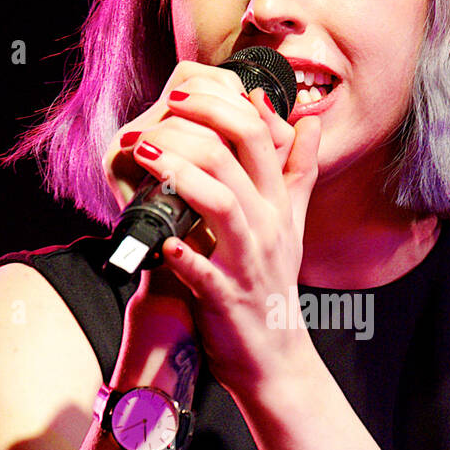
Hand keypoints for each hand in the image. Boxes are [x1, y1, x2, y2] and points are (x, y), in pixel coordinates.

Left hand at [103, 61, 321, 398]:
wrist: (274, 356)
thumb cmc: (271, 285)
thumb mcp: (292, 223)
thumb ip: (298, 171)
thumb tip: (306, 121)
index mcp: (277, 202)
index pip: (258, 133)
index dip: (219, 104)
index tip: (181, 94)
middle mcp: (267, 225)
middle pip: (236, 155)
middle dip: (190, 126)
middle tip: (152, 119)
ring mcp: (248, 261)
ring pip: (222, 203)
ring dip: (179, 173)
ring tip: (143, 155)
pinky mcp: (227, 298)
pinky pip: (205, 272)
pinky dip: (183, 255)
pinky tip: (161, 240)